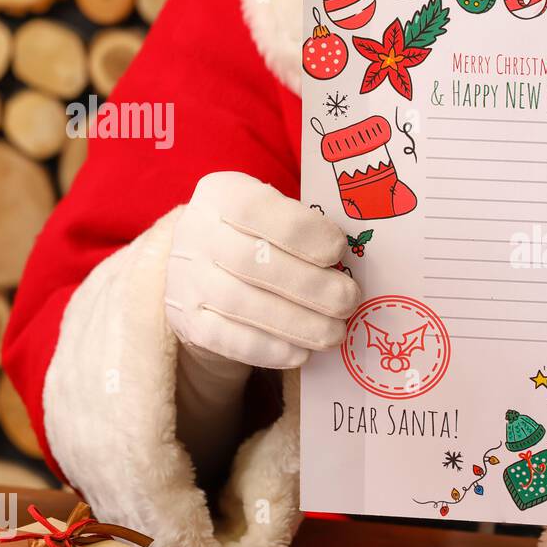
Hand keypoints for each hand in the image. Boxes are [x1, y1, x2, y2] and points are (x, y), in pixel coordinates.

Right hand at [165, 172, 359, 369]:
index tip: (339, 250)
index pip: (255, 208)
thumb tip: (359, 259)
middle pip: (252, 262)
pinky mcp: (188, 322)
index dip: (303, 231)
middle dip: (311, 285)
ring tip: (335, 332)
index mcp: (222, 194)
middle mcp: (196, 234)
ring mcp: (186, 280)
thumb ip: (307, 228)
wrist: (204, 271)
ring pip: (241, 304)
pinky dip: (270, 348)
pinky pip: (228, 339)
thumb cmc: (259, 237)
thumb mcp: (275, 214)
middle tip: (349, 300)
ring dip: (298, 323)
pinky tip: (302, 352)